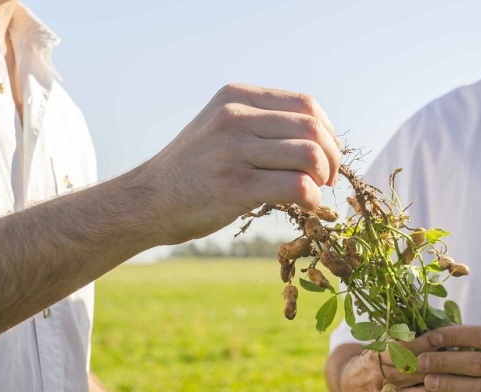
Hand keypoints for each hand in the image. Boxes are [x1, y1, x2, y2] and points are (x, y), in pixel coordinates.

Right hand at [138, 83, 341, 244]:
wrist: (147, 201)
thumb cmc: (194, 169)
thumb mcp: (222, 127)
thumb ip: (263, 122)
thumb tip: (322, 137)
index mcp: (236, 97)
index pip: (307, 105)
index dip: (329, 133)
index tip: (327, 156)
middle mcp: (234, 117)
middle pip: (313, 129)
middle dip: (333, 157)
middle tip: (328, 178)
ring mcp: (233, 150)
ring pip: (310, 156)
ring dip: (323, 178)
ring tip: (313, 191)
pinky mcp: (236, 186)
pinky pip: (298, 186)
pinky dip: (312, 199)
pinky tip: (304, 206)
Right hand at [336, 334, 452, 391]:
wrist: (347, 389)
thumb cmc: (373, 360)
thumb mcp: (380, 343)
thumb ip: (402, 336)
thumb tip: (440, 326)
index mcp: (376, 358)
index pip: (407, 348)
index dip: (430, 342)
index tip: (444, 337)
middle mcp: (380, 381)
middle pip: (420, 372)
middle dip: (442, 363)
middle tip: (458, 356)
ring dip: (446, 386)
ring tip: (457, 377)